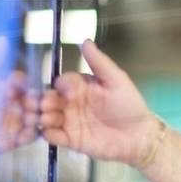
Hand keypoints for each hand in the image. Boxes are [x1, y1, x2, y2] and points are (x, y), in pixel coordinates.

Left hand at [0, 37, 38, 154]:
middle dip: (38, 102)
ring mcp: (16, 120)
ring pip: (38, 117)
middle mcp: (14, 102)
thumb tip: (3, 40)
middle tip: (30, 105)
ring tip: (28, 118)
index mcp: (6, 85)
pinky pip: (31, 136)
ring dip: (38, 117)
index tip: (23, 88)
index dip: (27, 85)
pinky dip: (32, 133)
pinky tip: (24, 131)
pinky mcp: (15, 139)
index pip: (25, 82)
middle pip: (36, 100)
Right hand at [37, 39, 155, 165]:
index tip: (61, 90)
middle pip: (48, 99)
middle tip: (43, 105)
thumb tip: (85, 41)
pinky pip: (52, 137)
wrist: (139, 136)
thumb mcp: (116, 80)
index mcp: (79, 87)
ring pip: (46, 117)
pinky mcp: (70, 140)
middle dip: (42, 101)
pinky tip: (48, 132)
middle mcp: (70, 103)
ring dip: (41, 117)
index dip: (59, 86)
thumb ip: (99, 62)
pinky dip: (46, 134)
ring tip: (44, 118)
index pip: (61, 83)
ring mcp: (69, 122)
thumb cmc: (130, 105)